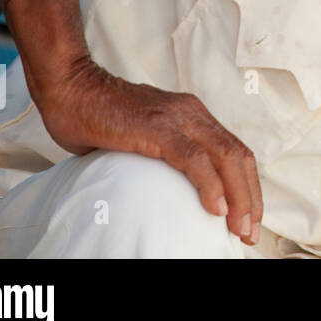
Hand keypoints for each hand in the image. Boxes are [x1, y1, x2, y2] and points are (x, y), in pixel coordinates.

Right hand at [34, 55, 262, 245]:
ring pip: (226, 157)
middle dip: (250, 198)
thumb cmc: (97, 116)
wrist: (70, 87)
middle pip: (238, 157)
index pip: (234, 152)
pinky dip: (210, 185)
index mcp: (192, 116)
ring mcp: (177, 118)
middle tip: (248, 233)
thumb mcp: (142, 136)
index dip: (247, 186)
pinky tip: (215, 208)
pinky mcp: (158, 127)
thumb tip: (169, 191)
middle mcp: (192, 113)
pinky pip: (194, 158)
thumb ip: (161, 155)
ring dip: (238, 197)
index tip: (247, 218)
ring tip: (239, 228)